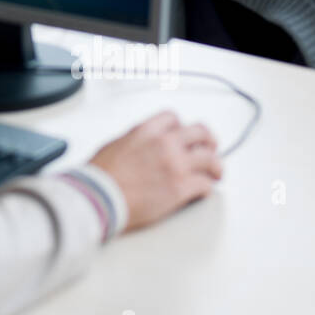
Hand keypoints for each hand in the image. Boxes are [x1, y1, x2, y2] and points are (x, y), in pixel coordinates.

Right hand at [89, 111, 221, 231]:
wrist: (98, 197)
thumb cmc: (100, 176)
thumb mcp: (115, 144)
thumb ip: (135, 140)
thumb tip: (143, 146)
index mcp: (146, 131)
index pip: (173, 118)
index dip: (181, 127)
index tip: (184, 136)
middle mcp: (165, 143)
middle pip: (200, 133)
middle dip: (208, 141)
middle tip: (211, 150)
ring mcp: (175, 165)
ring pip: (211, 159)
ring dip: (216, 167)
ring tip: (216, 174)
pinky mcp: (180, 188)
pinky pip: (206, 185)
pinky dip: (206, 189)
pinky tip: (202, 192)